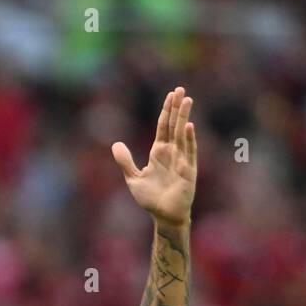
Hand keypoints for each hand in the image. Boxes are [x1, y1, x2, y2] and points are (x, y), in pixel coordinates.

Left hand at [112, 87, 196, 225]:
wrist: (163, 216)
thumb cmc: (151, 199)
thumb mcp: (133, 178)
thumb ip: (125, 161)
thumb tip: (115, 144)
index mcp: (159, 153)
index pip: (164, 127)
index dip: (166, 111)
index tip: (170, 95)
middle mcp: (172, 153)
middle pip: (174, 125)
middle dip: (177, 108)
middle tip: (181, 89)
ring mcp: (181, 160)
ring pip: (183, 134)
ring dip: (184, 117)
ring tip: (187, 100)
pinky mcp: (188, 170)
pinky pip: (189, 152)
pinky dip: (189, 139)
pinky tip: (189, 126)